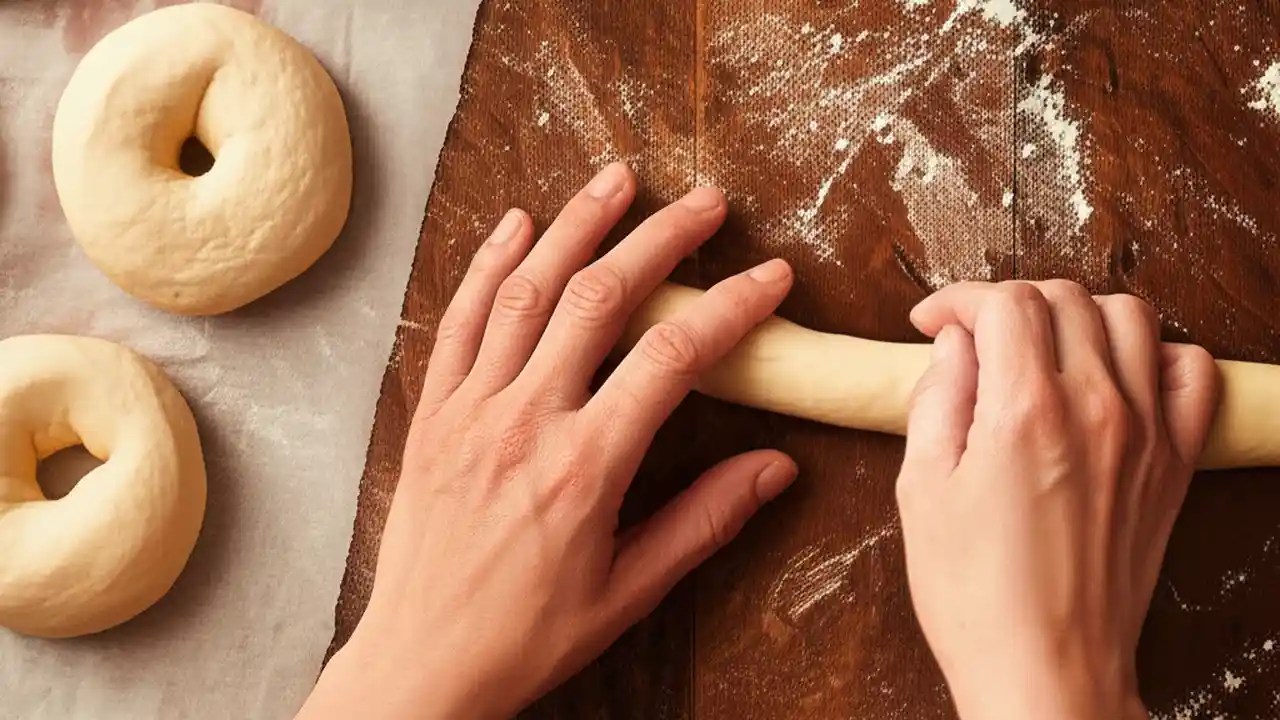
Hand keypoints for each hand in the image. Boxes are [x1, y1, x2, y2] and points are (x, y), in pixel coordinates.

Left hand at [297, 163, 797, 718]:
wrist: (421, 663)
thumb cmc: (527, 637)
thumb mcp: (630, 591)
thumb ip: (704, 520)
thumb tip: (776, 467)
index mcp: (586, 467)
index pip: (673, 358)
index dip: (729, 306)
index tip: (769, 276)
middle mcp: (526, 422)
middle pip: (599, 300)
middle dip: (659, 238)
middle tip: (704, 201)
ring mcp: (470, 410)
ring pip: (526, 291)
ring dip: (575, 226)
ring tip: (617, 180)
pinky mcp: (432, 413)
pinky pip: (459, 320)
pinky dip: (487, 264)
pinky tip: (517, 223)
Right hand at [896, 281, 1218, 719]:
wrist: (1045, 669)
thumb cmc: (972, 592)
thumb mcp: (920, 490)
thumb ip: (937, 398)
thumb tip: (955, 346)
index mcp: (1023, 410)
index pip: (1004, 302)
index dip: (959, 299)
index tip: (934, 324)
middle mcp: (1095, 406)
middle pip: (1063, 296)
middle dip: (1009, 302)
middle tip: (976, 338)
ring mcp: (1146, 432)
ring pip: (1129, 315)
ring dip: (1077, 314)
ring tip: (1041, 348)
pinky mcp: (1174, 463)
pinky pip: (1191, 372)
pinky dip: (1154, 354)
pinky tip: (1113, 376)